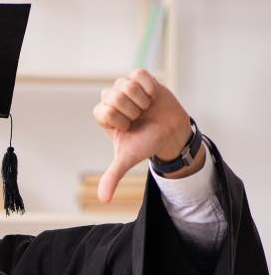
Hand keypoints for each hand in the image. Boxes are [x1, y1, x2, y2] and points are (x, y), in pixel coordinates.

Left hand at [93, 68, 201, 201]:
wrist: (170, 131)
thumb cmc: (146, 143)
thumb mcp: (128, 159)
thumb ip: (112, 176)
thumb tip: (103, 199)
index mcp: (104, 116)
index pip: (103, 110)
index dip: (120, 120)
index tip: (129, 127)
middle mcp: (111, 100)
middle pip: (114, 96)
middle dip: (132, 110)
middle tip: (139, 118)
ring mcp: (124, 87)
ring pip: (126, 85)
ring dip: (141, 100)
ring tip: (146, 109)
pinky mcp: (139, 77)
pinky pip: (139, 75)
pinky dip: (148, 87)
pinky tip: (151, 97)